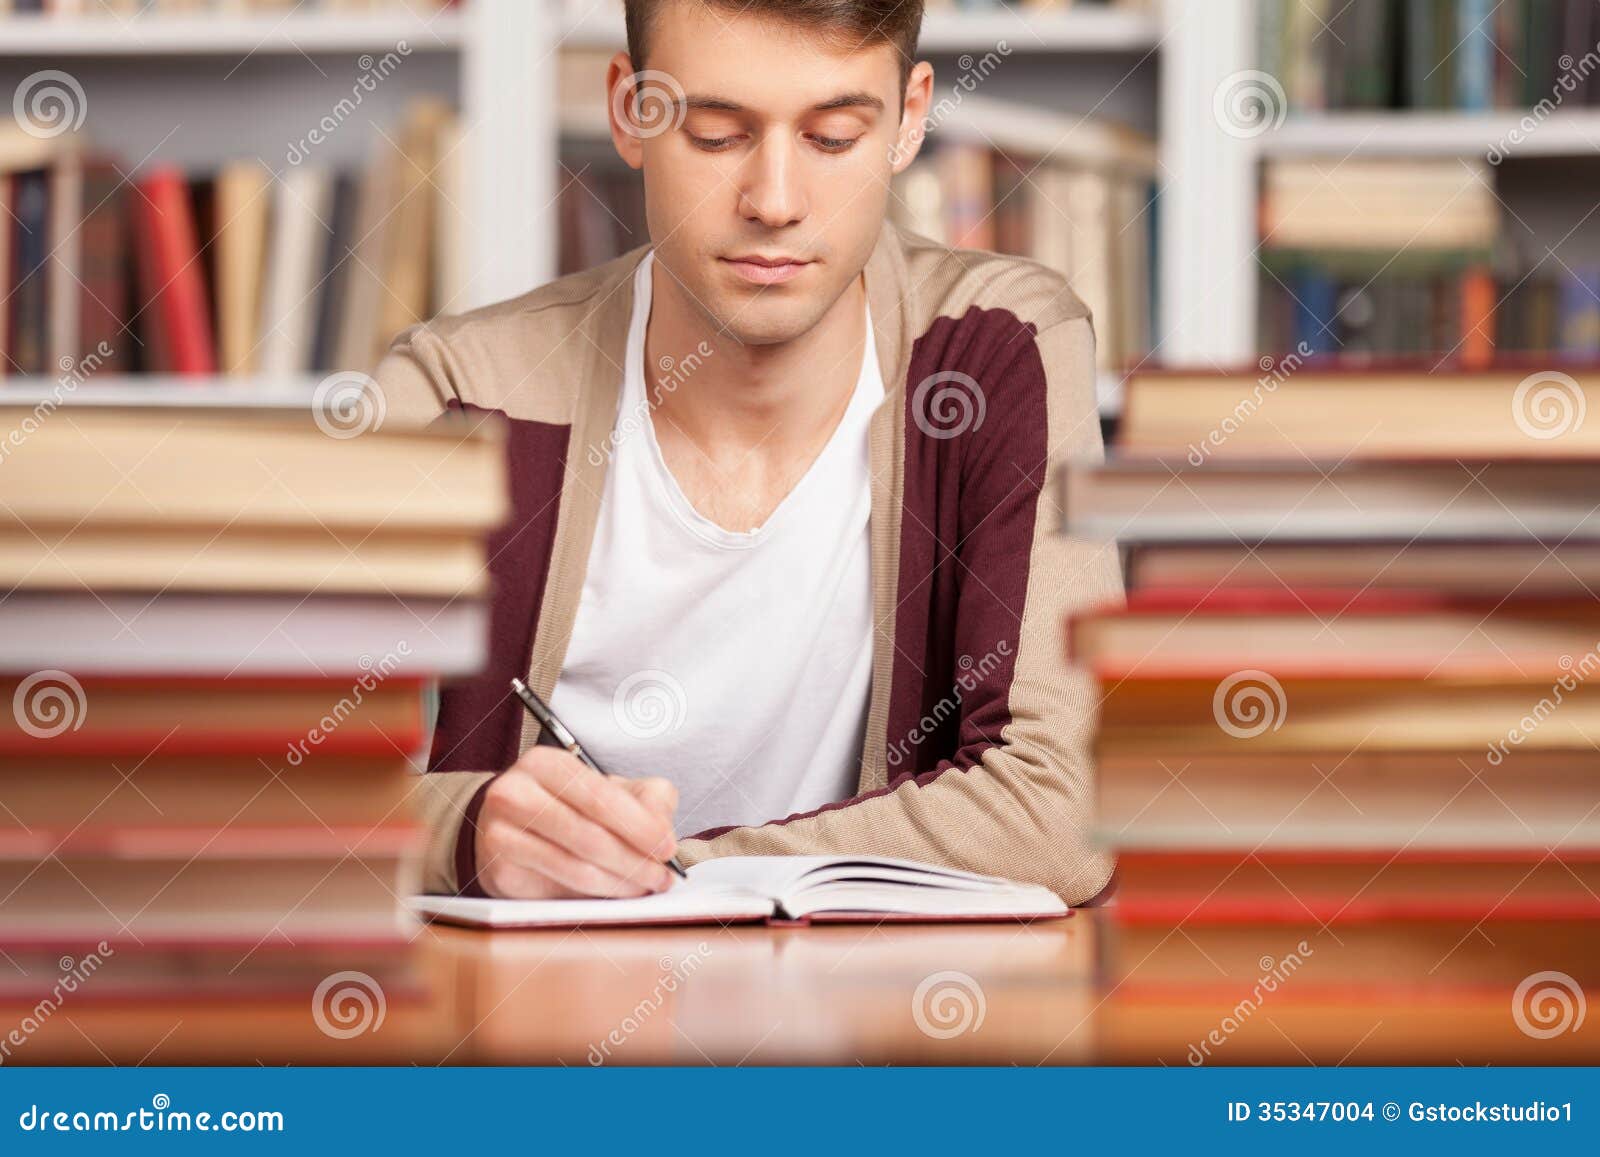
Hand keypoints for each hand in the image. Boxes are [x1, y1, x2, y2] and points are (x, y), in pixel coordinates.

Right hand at [473, 747, 679, 899]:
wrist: (513, 826)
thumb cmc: (570, 804)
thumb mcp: (611, 788)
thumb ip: (647, 798)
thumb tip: (663, 831)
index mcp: (545, 763)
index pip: (599, 796)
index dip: (639, 825)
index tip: (668, 848)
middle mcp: (514, 794)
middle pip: (588, 835)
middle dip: (635, 861)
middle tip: (663, 876)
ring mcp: (501, 834)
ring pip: (574, 867)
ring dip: (620, 883)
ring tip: (645, 886)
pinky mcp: (500, 873)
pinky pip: (558, 890)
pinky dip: (595, 895)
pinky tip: (615, 892)